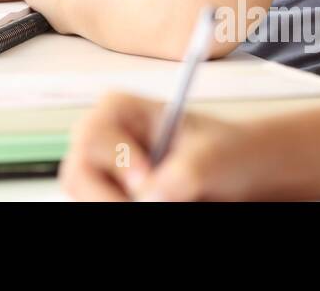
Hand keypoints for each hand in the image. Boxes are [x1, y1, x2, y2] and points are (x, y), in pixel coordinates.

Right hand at [61, 92, 288, 200]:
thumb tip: (151, 195)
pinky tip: (159, 202)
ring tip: (166, 198)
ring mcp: (103, 172)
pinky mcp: (109, 195)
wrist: (240, 175)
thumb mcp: (214, 157)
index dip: (117, 161)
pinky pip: (99, 207)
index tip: (147, 181)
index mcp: (119, 111)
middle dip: (110, 197)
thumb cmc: (228, 153)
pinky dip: (123, 208)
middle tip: (149, 205)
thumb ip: (184, 172)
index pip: (93, 136)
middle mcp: (104, 141)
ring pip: (85, 197)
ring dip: (117, 203)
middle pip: (79, 174)